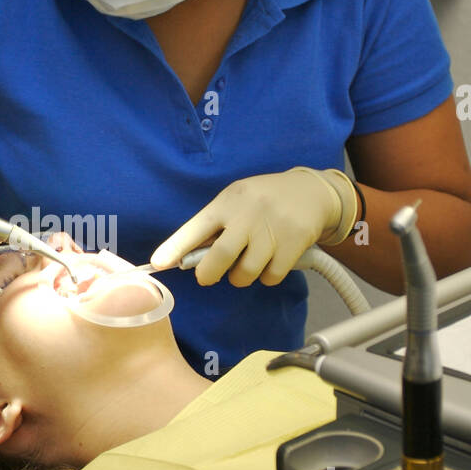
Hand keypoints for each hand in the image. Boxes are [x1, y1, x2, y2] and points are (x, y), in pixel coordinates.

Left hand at [150, 168, 357, 286]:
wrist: (312, 192)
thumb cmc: (263, 201)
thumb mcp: (237, 201)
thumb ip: (215, 226)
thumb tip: (186, 258)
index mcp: (227, 202)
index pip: (195, 227)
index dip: (175, 247)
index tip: (157, 263)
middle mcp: (247, 214)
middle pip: (220, 257)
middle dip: (208, 274)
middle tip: (207, 276)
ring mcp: (272, 229)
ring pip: (245, 273)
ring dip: (241, 277)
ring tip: (247, 263)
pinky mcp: (294, 243)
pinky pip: (271, 276)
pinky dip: (267, 277)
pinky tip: (271, 261)